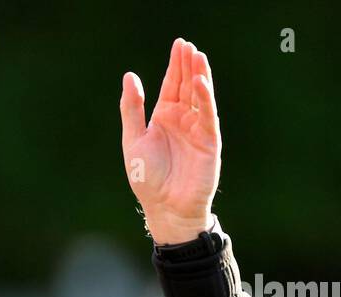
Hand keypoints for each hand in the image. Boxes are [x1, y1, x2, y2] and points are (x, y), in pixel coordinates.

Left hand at [120, 38, 220, 244]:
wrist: (164, 207)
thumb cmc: (147, 179)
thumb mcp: (133, 139)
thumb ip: (132, 109)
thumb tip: (130, 75)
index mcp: (164, 118)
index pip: (171, 85)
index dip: (175, 66)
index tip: (179, 45)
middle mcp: (182, 120)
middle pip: (186, 86)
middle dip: (188, 65)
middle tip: (188, 44)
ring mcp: (197, 130)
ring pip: (200, 97)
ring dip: (199, 76)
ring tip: (197, 55)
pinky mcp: (209, 142)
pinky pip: (207, 116)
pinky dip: (205, 99)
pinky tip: (200, 82)